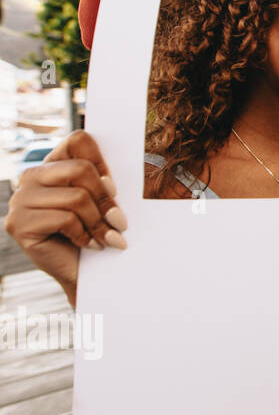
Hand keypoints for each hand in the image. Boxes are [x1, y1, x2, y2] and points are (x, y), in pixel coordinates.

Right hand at [4, 130, 126, 306]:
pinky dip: (85, 234)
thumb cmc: (98, 232)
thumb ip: (104, 179)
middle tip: (120, 221)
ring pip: (76, 197)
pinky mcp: (18, 224)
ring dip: (100, 222)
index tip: (115, 188)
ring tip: (110, 238)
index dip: (102, 162)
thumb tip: (125, 168)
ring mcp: (20, 200)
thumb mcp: (102, 200)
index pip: (78, 140)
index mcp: (51, 164)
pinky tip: (91, 245)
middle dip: (106, 198)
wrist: (85, 274)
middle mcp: (30, 177)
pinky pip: (64, 219)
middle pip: (80, 169)